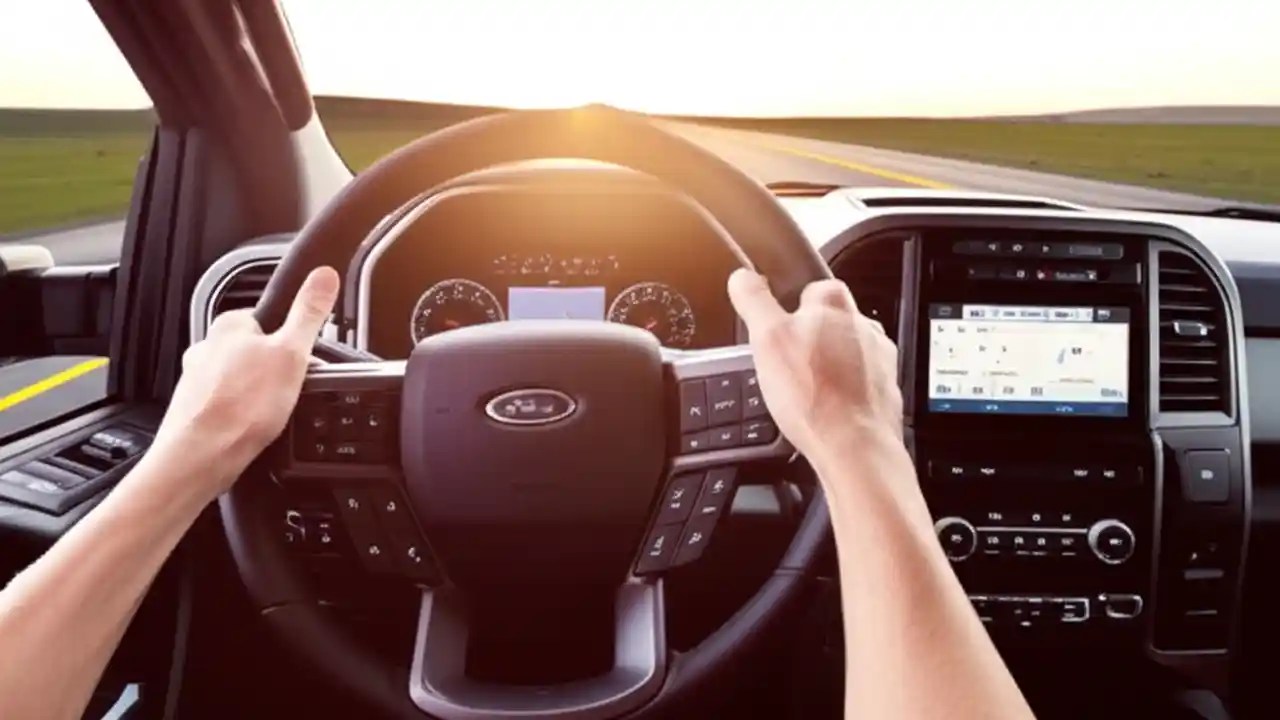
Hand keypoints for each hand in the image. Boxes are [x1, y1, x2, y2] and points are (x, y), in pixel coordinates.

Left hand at [150, 267, 339, 500]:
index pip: (267, 320)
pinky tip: (252, 428)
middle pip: (253, 351)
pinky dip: (241, 414)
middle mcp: (207, 347)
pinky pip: (227, 405)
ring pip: (239, 379)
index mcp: (230, 325)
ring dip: (256, 393)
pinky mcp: (194, 409)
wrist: (201, 456)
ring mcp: (197, 379)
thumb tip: (324, 276)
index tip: (301, 360)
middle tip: (291, 390)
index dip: (290, 341)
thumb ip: (308, 313)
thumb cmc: (242, 407)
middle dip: (273, 369)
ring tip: (271, 414)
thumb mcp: (291, 353)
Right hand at [727, 268, 902, 467]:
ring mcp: (879, 358)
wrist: (854, 446)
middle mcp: (864, 325)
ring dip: (828, 365)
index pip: (810, 287)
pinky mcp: (885, 389)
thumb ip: (754, 300)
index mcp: (834, 304)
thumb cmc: (814, 396)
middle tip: (786, 363)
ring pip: (845, 352)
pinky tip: (824, 407)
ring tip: (806, 389)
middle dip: (809, 339)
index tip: (776, 326)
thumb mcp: (767, 338)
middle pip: (829, 321)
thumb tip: (743, 277)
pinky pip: (859, 382)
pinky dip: (843, 391)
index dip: (788, 307)